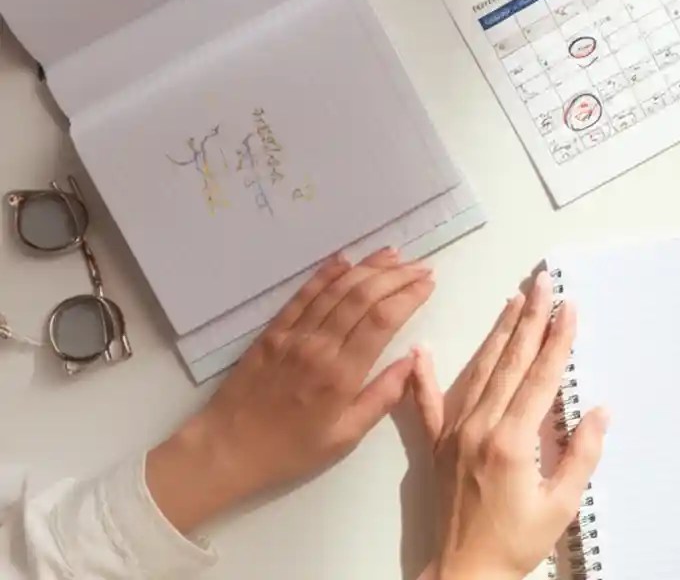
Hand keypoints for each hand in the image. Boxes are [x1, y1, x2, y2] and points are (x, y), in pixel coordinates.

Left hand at [147, 248, 435, 532]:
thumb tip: (412, 361)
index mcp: (341, 375)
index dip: (408, 296)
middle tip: (421, 266)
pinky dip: (325, 274)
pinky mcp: (272, 332)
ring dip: (368, 268)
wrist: (226, 449)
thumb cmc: (290, 450)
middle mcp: (319, 346)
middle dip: (396, 276)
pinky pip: (303, 295)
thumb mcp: (344, 437)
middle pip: (363, 296)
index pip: (383, 320)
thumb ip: (382, 397)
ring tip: (394, 255)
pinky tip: (345, 260)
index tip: (428, 284)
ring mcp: (293, 335)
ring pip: (336, 289)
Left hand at [412, 271, 607, 579]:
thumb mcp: (560, 505)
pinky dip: (424, 377)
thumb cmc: (512, 545)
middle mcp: (480, 430)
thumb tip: (600, 413)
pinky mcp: (439, 447)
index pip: (541, 377)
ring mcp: (456, 435)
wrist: (464, 574)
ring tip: (513, 301)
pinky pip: (429, 405)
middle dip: (531, 320)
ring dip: (498, 334)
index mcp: (512, 443)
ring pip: (479, 372)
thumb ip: (581, 455)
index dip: (557, 340)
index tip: (569, 308)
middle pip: (511, 363)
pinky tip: (423, 349)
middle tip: (543, 284)